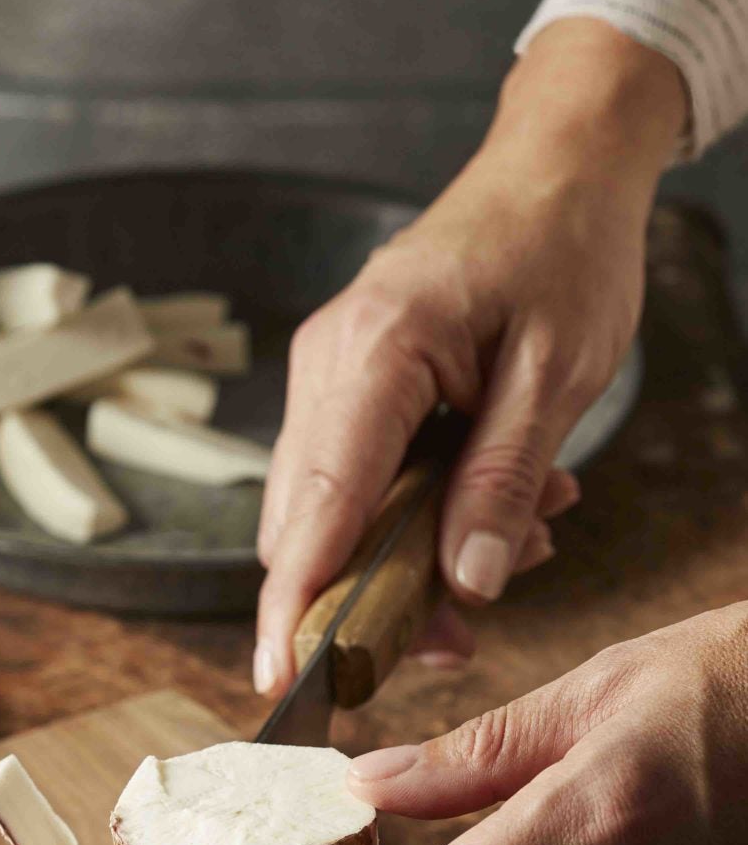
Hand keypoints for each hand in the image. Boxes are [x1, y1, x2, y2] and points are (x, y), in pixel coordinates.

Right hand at [253, 18, 685, 696]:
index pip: (319, 505)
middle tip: (462, 631)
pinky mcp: (347, 389)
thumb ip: (504, 483)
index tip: (281, 677)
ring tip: (520, 540)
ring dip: (407, 558)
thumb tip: (467, 585)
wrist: (555, 167)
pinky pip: (353, 482)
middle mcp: (329, 366)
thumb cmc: (563, 248)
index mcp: (376, 352)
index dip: (297, 602)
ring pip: (329, 512)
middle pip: (308, 524)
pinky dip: (410, 519)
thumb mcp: (558, 374)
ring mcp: (329, 377)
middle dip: (373, 597)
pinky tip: (489, 507)